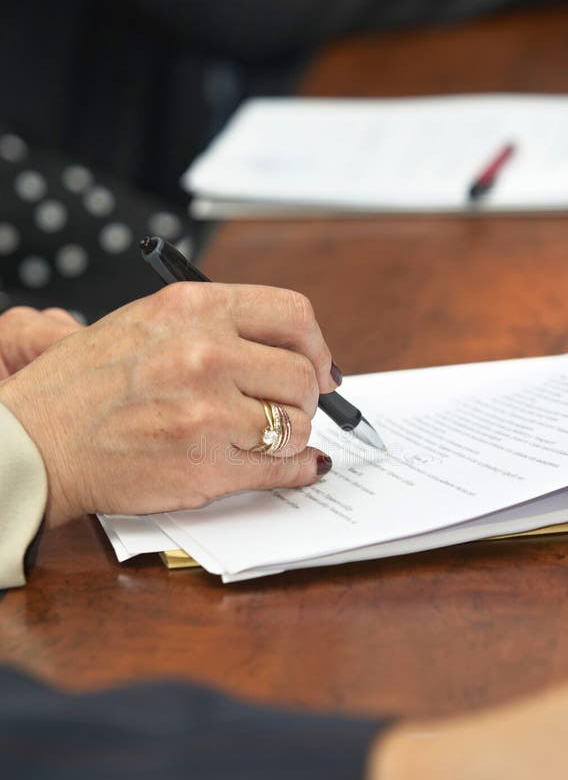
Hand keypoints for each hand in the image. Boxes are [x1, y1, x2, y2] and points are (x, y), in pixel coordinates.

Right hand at [0, 283, 338, 525]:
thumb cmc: (83, 385)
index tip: (317, 366)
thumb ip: (214, 327)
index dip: (315, 346)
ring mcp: (209, 413)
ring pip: (296, 425)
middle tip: (291, 408)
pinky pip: (281, 470)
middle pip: (302, 375)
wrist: (38, 441)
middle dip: (305, 397)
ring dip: (291, 436)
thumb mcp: (145, 322)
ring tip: (267, 437)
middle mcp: (206, 354)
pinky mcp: (207, 467)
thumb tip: (285, 349)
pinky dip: (296, 470)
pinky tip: (294, 467)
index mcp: (193, 309)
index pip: (293, 314)